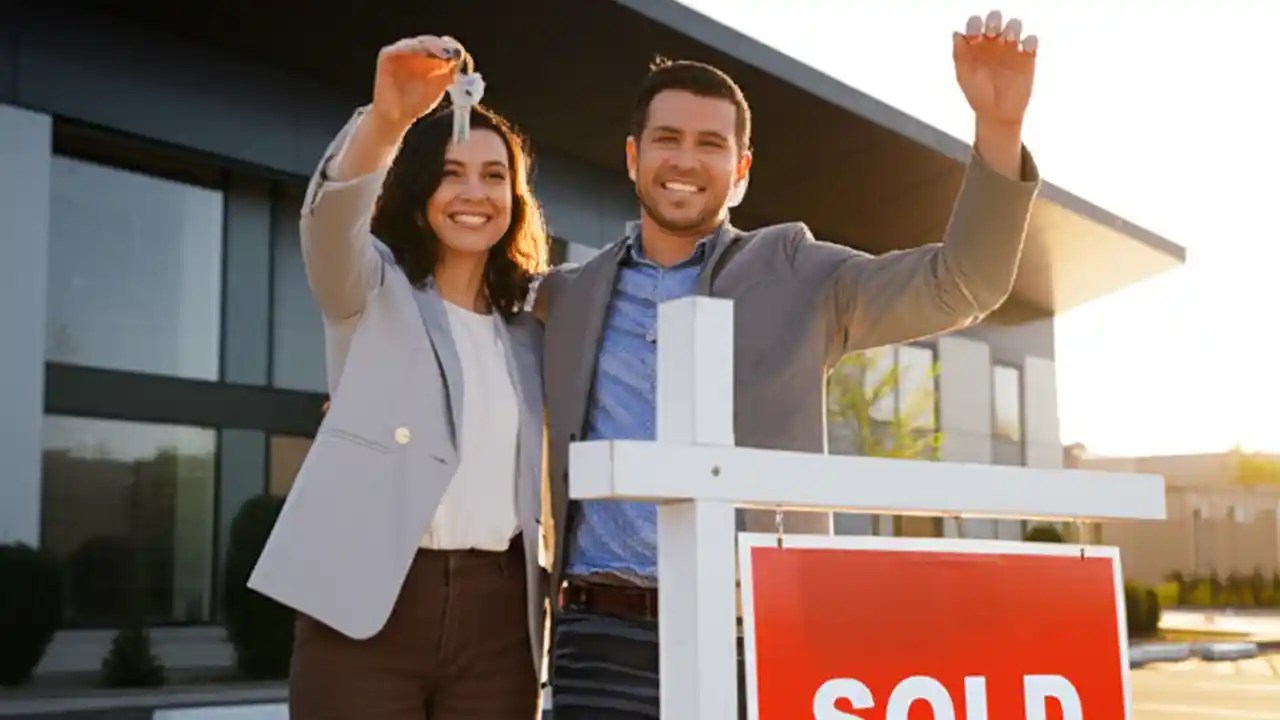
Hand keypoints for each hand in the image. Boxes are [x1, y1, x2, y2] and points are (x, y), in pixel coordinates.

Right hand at [370, 35, 463, 136]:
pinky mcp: (387, 56)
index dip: (451, 49)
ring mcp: (400, 53)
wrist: (397, 116)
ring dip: (428, 44)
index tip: (459, 54)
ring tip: (439, 50)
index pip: (441, 48)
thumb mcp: (438, 88)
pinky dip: (409, 47)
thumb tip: (459, 59)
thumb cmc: (417, 102)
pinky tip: (419, 49)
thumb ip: (448, 73)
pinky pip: (397, 48)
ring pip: (416, 43)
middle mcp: (414, 53)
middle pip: (429, 42)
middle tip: (451, 51)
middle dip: (441, 46)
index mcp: (428, 58)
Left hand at [953, 11, 1036, 127]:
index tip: (974, 37)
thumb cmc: (978, 94)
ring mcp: (1010, 48)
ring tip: (1009, 41)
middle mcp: (993, 43)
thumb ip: (959, 54)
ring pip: (1014, 25)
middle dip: (994, 20)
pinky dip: (1030, 41)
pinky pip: (1031, 40)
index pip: (975, 23)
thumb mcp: (964, 75)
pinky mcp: (1027, 57)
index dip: (974, 24)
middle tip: (991, 33)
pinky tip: (1024, 49)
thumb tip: (956, 33)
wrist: (997, 113)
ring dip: (1012, 27)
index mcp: (976, 45)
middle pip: (995, 19)